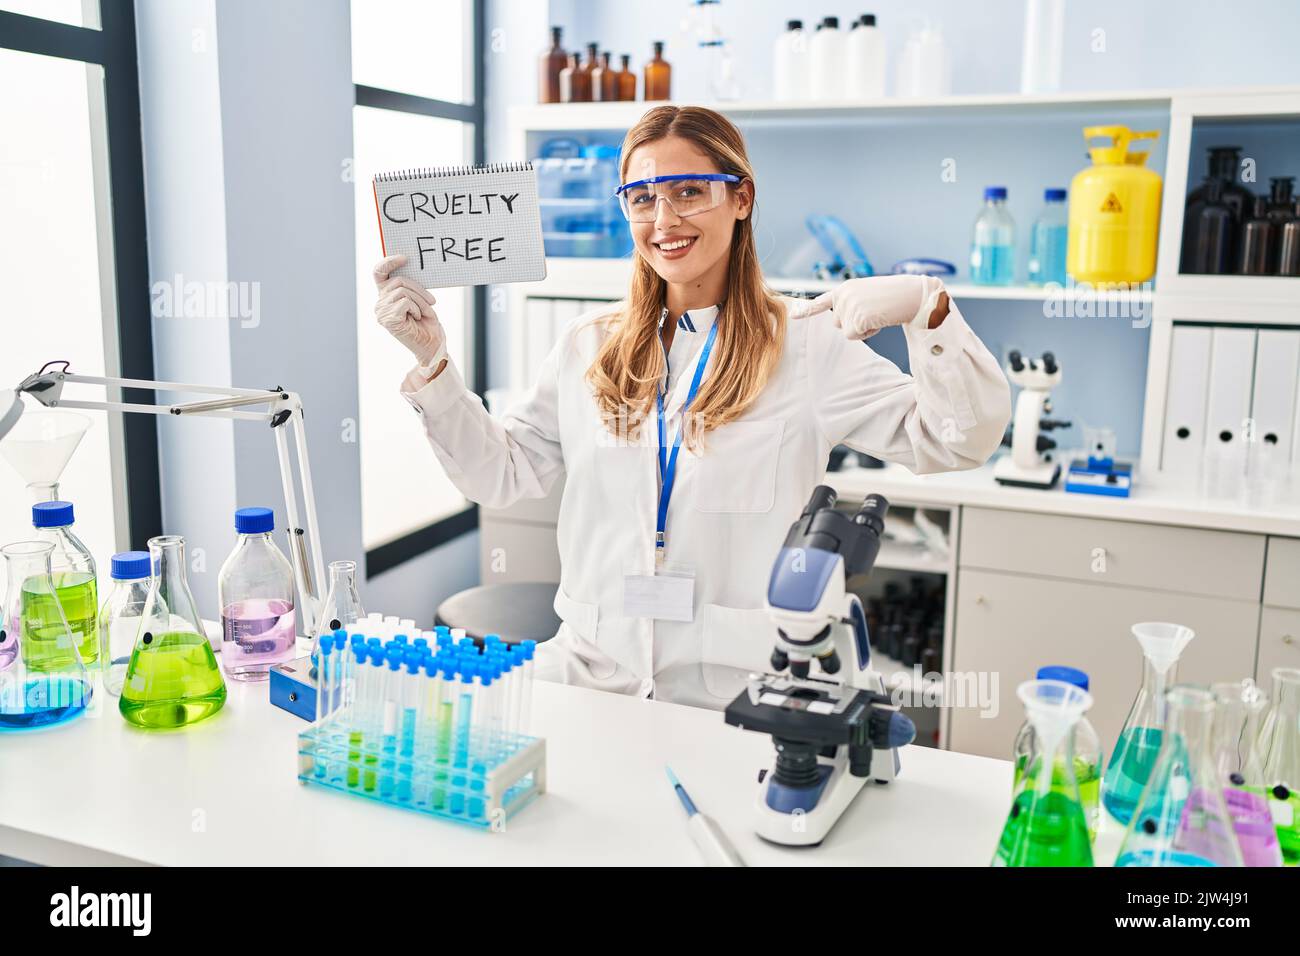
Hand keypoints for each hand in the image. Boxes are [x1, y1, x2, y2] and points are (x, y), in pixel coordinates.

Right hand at [373, 254, 445, 364]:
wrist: (433, 345)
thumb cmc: (427, 323)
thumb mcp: (419, 299)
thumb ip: (409, 286)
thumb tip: (408, 264)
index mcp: (386, 296)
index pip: (379, 272)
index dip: (389, 261)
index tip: (405, 257)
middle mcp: (380, 303)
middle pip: (398, 281)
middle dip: (419, 289)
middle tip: (432, 302)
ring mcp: (381, 312)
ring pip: (403, 291)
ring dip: (420, 301)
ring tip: (424, 313)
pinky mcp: (388, 319)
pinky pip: (405, 302)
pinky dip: (417, 308)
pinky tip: (417, 318)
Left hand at [791, 275, 946, 338]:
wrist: (912, 294)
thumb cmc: (894, 297)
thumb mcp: (868, 296)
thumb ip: (852, 305)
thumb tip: (841, 325)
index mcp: (845, 288)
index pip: (822, 301)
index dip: (807, 309)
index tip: (793, 315)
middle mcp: (843, 295)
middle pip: (837, 323)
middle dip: (854, 323)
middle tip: (874, 312)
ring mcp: (848, 306)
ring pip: (845, 331)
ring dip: (862, 329)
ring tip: (878, 314)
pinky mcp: (855, 317)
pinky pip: (854, 336)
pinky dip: (867, 333)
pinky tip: (879, 319)